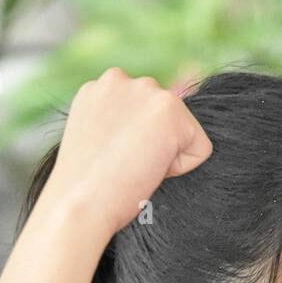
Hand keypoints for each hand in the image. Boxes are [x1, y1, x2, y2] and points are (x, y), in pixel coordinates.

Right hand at [43, 66, 212, 237]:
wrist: (81, 205)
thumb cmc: (85, 189)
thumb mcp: (96, 141)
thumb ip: (118, 124)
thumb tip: (143, 132)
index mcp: (101, 87)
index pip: (144, 116)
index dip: (136, 146)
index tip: (114, 161)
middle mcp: (121, 77)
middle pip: (165, 119)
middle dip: (153, 144)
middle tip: (124, 166)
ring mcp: (147, 89)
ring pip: (182, 130)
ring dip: (166, 154)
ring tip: (134, 167)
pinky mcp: (170, 110)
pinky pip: (200, 148)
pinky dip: (182, 168)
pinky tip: (150, 169)